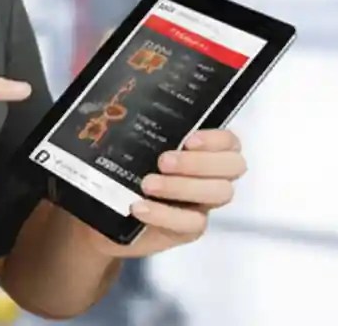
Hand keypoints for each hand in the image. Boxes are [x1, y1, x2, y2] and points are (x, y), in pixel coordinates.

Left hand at [78, 128, 245, 258]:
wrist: (104, 213)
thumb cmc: (122, 171)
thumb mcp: (131, 146)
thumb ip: (142, 130)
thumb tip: (124, 108)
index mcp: (201, 150)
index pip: (230, 141)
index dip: (217, 140)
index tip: (188, 139)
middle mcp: (210, 176)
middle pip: (233, 167)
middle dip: (199, 162)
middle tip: (163, 161)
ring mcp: (202, 203)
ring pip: (218, 193)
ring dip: (182, 186)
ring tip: (147, 184)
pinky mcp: (189, 229)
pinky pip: (192, 223)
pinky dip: (164, 215)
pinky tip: (139, 207)